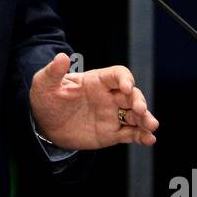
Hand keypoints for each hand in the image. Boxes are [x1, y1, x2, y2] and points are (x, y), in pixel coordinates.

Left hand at [29, 53, 158, 149]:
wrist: (44, 126)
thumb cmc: (46, 99)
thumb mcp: (45, 84)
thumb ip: (54, 72)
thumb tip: (62, 56)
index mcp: (96, 81)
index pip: (117, 75)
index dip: (125, 79)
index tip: (126, 87)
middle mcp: (108, 96)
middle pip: (132, 95)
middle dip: (139, 100)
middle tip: (140, 109)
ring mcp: (111, 115)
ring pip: (135, 115)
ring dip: (146, 119)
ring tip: (152, 126)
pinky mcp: (111, 133)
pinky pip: (130, 134)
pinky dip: (142, 136)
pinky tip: (150, 139)